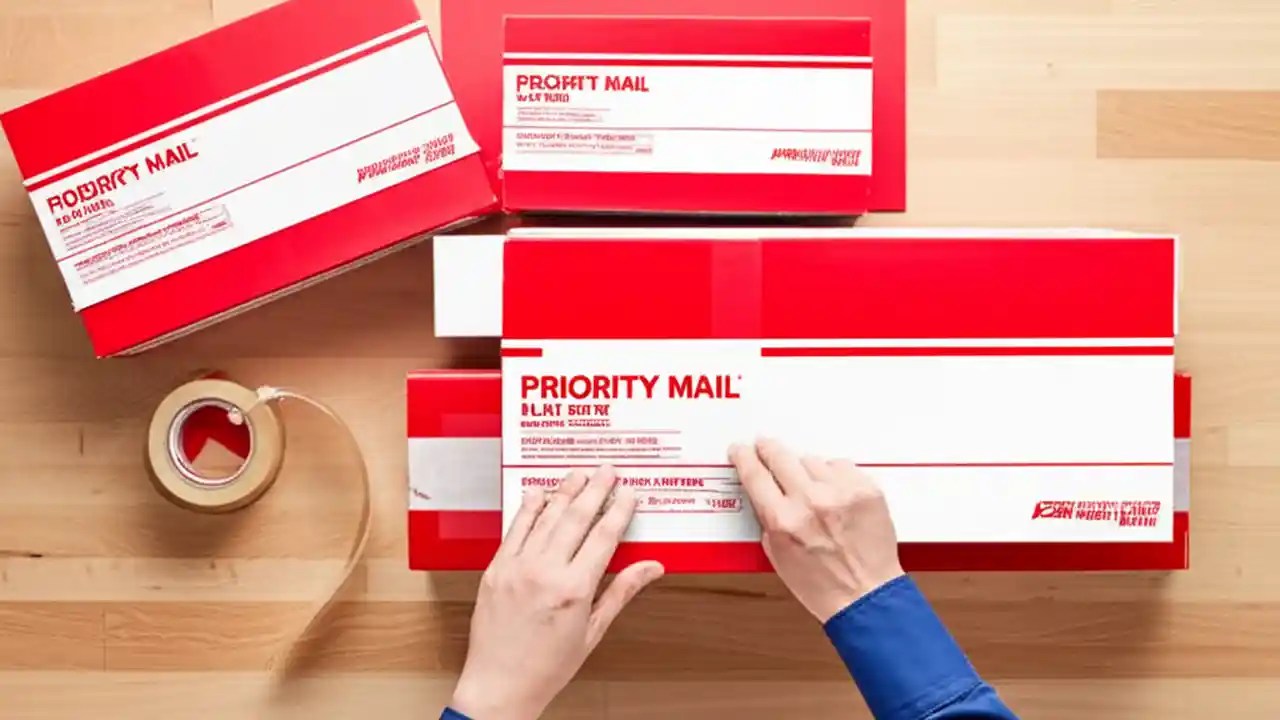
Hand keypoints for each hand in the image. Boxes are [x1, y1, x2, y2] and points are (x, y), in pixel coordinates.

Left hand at [451, 467, 663, 719]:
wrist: (499, 686)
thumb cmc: (546, 667)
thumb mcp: (592, 632)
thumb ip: (620, 591)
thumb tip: (651, 567)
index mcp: (574, 590)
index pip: (604, 537)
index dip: (619, 511)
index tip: (629, 494)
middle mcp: (544, 573)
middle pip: (576, 518)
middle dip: (595, 490)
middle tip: (607, 470)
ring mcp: (516, 568)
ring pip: (545, 517)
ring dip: (565, 492)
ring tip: (579, 475)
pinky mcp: (495, 569)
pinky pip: (515, 529)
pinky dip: (528, 508)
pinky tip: (539, 493)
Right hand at [729, 439, 903, 621]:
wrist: (865, 594)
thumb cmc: (822, 584)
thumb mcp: (777, 554)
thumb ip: (767, 518)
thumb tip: (761, 487)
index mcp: (783, 520)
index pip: (754, 474)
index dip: (744, 457)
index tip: (741, 450)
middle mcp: (810, 502)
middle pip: (779, 455)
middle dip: (769, 450)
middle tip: (766, 447)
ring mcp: (841, 493)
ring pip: (811, 459)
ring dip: (806, 470)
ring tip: (813, 491)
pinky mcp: (865, 490)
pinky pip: (841, 466)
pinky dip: (835, 476)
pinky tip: (835, 495)